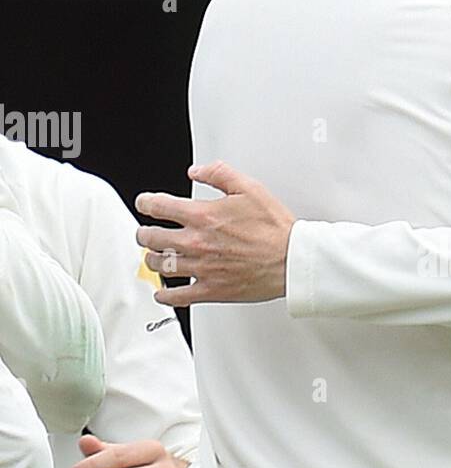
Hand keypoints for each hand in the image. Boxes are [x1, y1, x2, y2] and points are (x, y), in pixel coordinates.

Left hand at [136, 163, 295, 307]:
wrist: (290, 259)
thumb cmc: (275, 228)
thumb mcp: (249, 188)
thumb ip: (219, 174)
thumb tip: (197, 171)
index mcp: (203, 215)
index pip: (158, 206)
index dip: (145, 203)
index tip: (145, 203)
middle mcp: (196, 242)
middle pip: (152, 238)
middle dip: (144, 233)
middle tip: (145, 233)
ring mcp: (201, 268)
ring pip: (160, 266)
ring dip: (152, 260)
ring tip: (153, 257)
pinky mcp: (210, 290)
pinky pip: (177, 296)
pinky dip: (165, 295)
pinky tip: (163, 292)